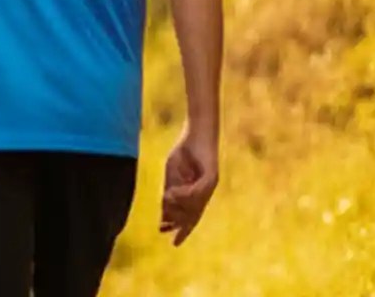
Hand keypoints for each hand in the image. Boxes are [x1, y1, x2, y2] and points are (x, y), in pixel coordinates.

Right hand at [160, 126, 218, 245]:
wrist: (197, 133)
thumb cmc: (185, 151)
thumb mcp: (173, 174)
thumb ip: (171, 190)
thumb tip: (166, 207)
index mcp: (194, 193)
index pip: (188, 216)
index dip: (181, 229)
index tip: (172, 241)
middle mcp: (204, 193)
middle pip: (191, 215)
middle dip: (177, 223)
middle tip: (162, 227)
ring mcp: (209, 186)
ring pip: (195, 205)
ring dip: (178, 204)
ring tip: (166, 197)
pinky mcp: (212, 177)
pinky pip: (199, 192)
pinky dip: (185, 193)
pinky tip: (173, 191)